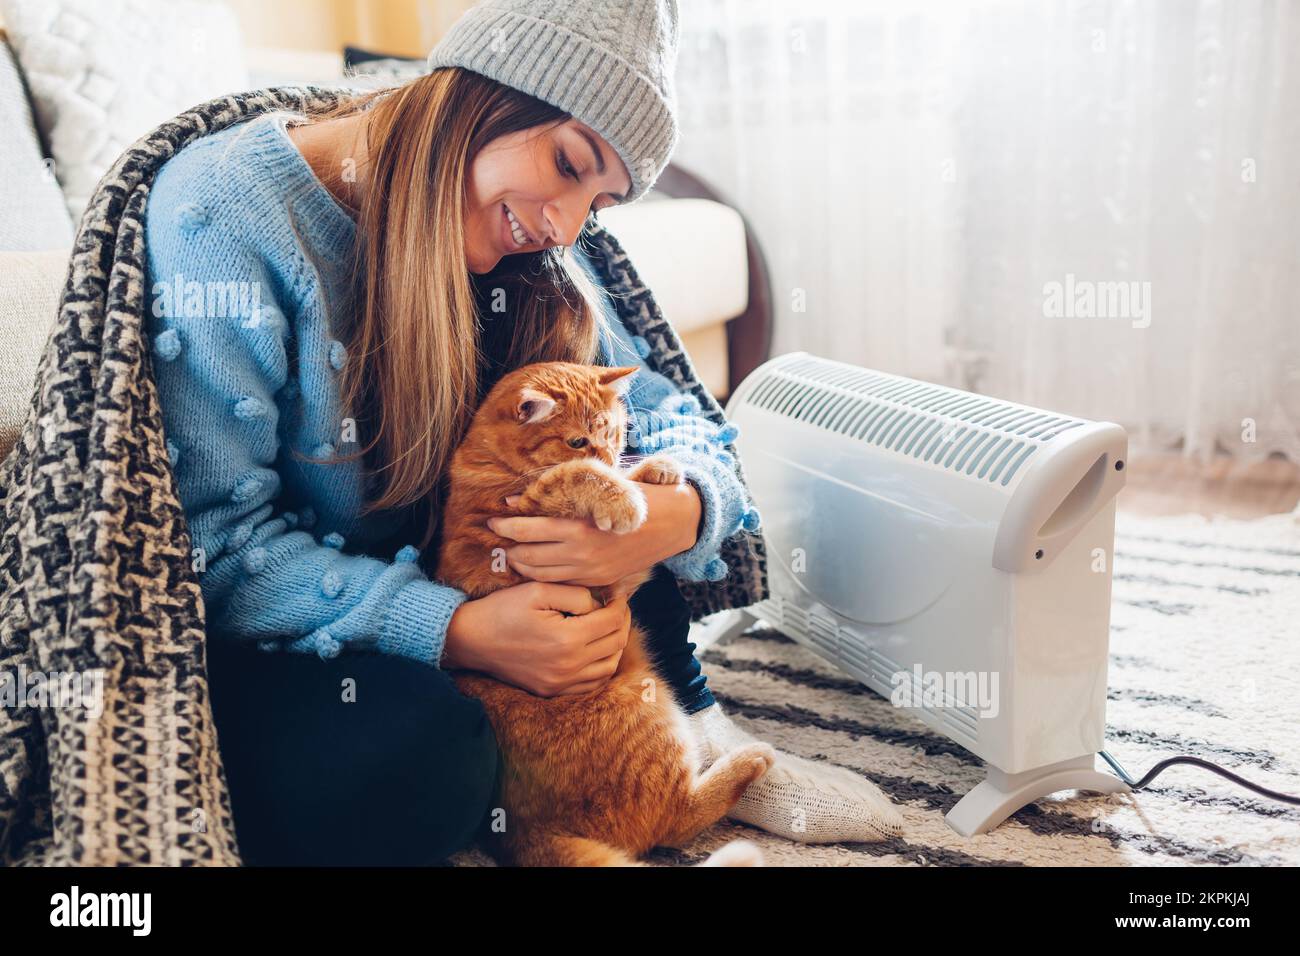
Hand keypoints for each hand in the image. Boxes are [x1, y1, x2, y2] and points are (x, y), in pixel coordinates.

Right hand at [443, 581, 631, 696]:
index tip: (616, 593)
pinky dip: (601, 666)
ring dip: (616, 645)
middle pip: (616, 644)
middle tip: (617, 607)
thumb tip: (599, 604)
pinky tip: (596, 649)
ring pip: (608, 667)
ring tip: (609, 626)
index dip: (620, 604)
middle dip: (622, 622)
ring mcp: (560, 683)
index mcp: (567, 639)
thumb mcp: (538, 589)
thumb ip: (576, 594)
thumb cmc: (503, 610)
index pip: (612, 621)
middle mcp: (568, 666)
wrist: (471, 639)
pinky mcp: (552, 691)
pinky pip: (591, 684)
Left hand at [486, 480, 702, 586]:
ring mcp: (591, 572)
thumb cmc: (639, 498)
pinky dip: (545, 575)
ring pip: (542, 575)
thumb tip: (530, 494)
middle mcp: (582, 554)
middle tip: (500, 537)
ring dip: (524, 565)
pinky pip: (562, 582)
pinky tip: (538, 566)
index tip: (495, 519)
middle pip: (530, 557)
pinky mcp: (599, 582)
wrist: (676, 524)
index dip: (508, 525)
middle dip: (510, 548)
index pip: (531, 530)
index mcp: (581, 528)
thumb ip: (570, 494)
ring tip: (514, 553)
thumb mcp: (604, 488)